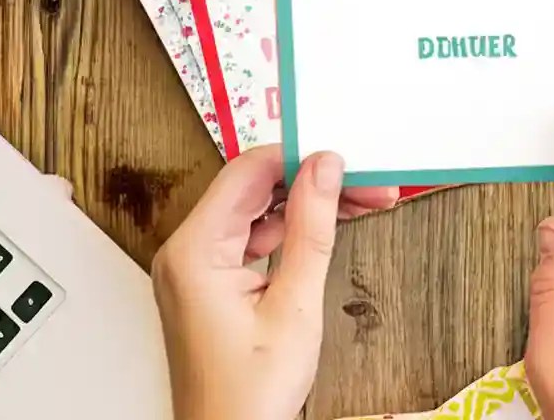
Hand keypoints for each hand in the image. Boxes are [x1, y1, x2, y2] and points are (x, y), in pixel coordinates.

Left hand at [151, 146, 397, 419]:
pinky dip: (290, 230)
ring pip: (257, 210)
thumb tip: (324, 170)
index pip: (248, 173)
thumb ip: (310, 230)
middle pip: (254, 188)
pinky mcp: (211, 281)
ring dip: (306, 205)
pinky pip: (252, 237)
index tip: (345, 161)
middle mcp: (187, 252)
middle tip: (367, 184)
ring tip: (360, 202)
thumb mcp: (294, 306)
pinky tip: (327, 227)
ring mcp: (197, 267)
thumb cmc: (248, 395)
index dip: (300, 158)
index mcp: (194, 252)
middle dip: (312, 181)